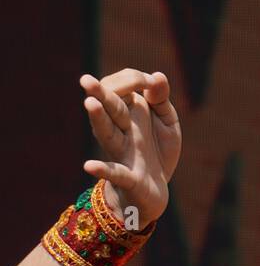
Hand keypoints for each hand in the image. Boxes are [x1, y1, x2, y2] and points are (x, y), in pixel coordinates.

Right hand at [79, 68, 181, 228]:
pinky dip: (103, 170)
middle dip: (100, 92)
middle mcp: (121, 128)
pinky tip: (89, 166)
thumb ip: (161, 100)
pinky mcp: (127, 177)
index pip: (122, 85)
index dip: (135, 79)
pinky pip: (114, 173)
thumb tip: (158, 76)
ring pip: (107, 133)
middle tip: (86, 80)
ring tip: (90, 103)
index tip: (150, 83)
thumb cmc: (158, 151)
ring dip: (99, 119)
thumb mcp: (167, 122)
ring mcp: (122, 152)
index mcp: (130, 110)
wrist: (155, 189)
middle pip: (110, 106)